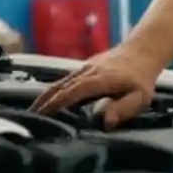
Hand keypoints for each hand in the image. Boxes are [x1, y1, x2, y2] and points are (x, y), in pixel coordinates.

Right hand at [29, 41, 166, 129]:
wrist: (143, 50)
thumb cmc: (141, 78)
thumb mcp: (140, 97)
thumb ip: (124, 109)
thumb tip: (105, 121)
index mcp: (100, 80)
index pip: (73, 92)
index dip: (56, 104)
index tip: (42, 115)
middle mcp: (88, 72)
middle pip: (60, 86)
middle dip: (43, 102)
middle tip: (28, 118)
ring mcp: (85, 68)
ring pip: (60, 82)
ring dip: (45, 96)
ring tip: (33, 113)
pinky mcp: (85, 68)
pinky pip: (65, 79)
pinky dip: (54, 90)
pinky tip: (48, 101)